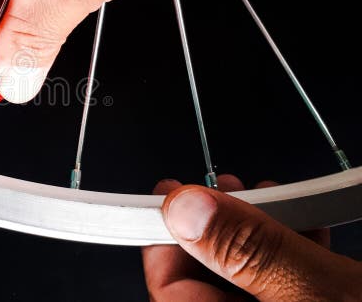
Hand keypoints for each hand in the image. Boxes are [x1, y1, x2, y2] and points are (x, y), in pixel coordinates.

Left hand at [142, 175, 361, 300]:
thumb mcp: (312, 289)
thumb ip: (248, 249)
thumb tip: (188, 208)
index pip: (167, 289)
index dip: (164, 235)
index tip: (170, 193)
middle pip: (206, 276)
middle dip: (217, 224)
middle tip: (224, 186)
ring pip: (245, 276)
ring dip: (255, 230)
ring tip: (268, 197)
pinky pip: (281, 284)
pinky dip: (287, 251)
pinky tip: (302, 223)